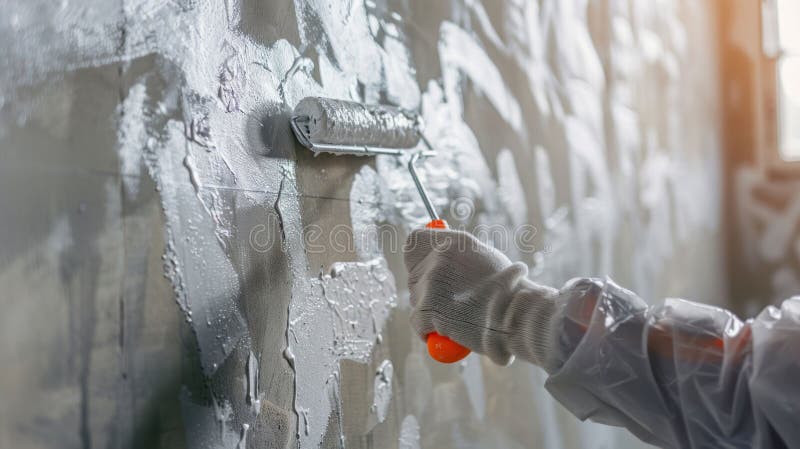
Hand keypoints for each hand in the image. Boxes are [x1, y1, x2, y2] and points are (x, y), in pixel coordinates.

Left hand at [404, 228, 558, 365]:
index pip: (414, 241)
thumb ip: (460, 256)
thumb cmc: (509, 291)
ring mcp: (432, 282)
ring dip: (430, 311)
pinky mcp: (428, 308)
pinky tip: (449, 332)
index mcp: (454, 242)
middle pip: (413, 274)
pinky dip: (428, 331)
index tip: (423, 267)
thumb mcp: (486, 259)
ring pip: (416, 299)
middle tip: (447, 303)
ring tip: (458, 317)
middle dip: (425, 290)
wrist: (518, 314)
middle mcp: (439, 257)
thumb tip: (441, 255)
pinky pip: (417, 322)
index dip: (418, 257)